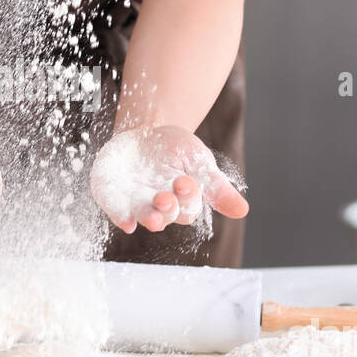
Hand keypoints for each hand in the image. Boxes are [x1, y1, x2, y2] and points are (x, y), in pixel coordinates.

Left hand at [90, 125, 247, 233]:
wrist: (146, 133)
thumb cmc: (177, 150)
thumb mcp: (200, 162)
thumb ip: (217, 187)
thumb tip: (242, 211)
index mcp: (184, 202)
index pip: (189, 205)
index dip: (188, 195)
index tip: (186, 182)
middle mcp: (161, 208)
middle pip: (166, 214)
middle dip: (166, 208)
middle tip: (165, 198)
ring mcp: (136, 203)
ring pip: (143, 215)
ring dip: (147, 217)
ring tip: (152, 218)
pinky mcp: (114, 197)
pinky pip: (116, 209)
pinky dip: (120, 216)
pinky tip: (126, 222)